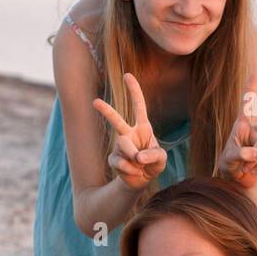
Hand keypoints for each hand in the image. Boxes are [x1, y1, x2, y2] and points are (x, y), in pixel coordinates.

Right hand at [93, 72, 167, 189]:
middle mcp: (128, 133)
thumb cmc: (153, 164)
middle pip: (116, 119)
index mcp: (142, 128)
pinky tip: (134, 172)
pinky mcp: (113, 159)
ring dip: (133, 157)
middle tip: (95, 102)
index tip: (127, 76)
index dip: (134, 91)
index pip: (138, 106)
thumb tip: (137, 157)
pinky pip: (119, 162)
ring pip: (123, 145)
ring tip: (139, 165)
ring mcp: (119, 146)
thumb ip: (154, 155)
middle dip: (106, 111)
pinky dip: (130, 170)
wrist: (142, 180)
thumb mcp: (161, 159)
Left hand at [216, 98, 256, 188]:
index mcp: (241, 126)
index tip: (254, 72)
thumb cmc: (229, 163)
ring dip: (253, 160)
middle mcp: (254, 130)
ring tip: (245, 166)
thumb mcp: (229, 159)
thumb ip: (242, 153)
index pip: (246, 106)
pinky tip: (252, 170)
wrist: (236, 178)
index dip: (251, 90)